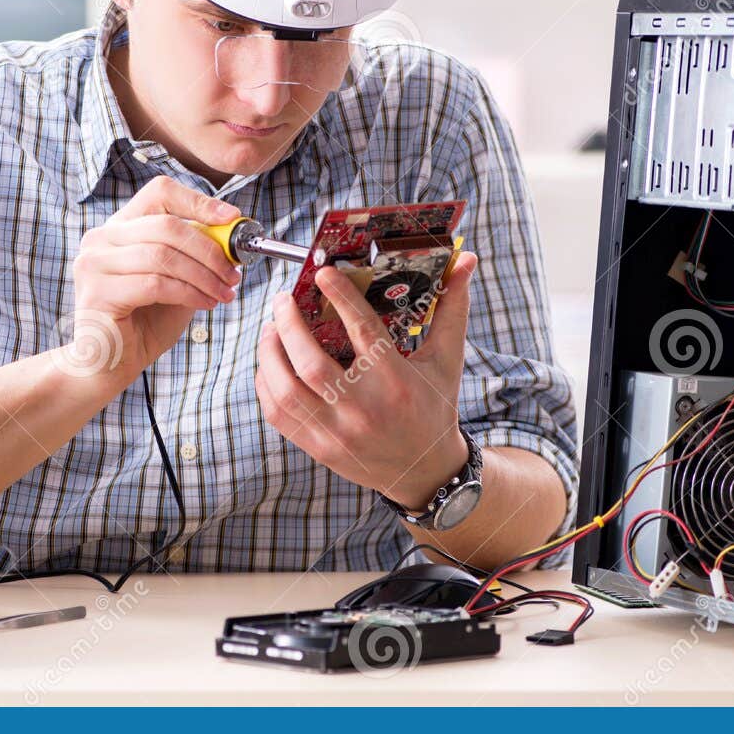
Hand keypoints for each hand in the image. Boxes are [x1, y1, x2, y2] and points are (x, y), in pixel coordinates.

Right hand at [71, 176, 244, 378]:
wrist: (108, 365)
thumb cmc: (143, 322)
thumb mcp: (177, 279)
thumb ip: (194, 255)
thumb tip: (232, 236)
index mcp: (119, 227)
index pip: (159, 193)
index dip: (198, 202)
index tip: (231, 218)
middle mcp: (100, 238)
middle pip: (166, 225)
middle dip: (209, 249)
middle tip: (234, 272)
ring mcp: (93, 263)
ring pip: (162, 255)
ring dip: (203, 274)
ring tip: (224, 292)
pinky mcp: (96, 292)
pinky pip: (154, 283)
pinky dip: (188, 292)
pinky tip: (205, 303)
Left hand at [255, 251, 478, 507]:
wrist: (425, 472)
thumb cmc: (434, 407)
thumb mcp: (447, 360)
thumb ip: (452, 309)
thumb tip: (465, 261)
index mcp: (395, 382)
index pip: (362, 331)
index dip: (340, 297)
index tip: (322, 273)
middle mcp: (363, 409)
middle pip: (312, 364)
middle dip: (289, 325)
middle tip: (282, 300)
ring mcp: (337, 433)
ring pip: (287, 390)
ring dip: (270, 353)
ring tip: (270, 328)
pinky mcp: (318, 449)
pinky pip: (278, 415)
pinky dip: (267, 385)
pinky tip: (270, 363)